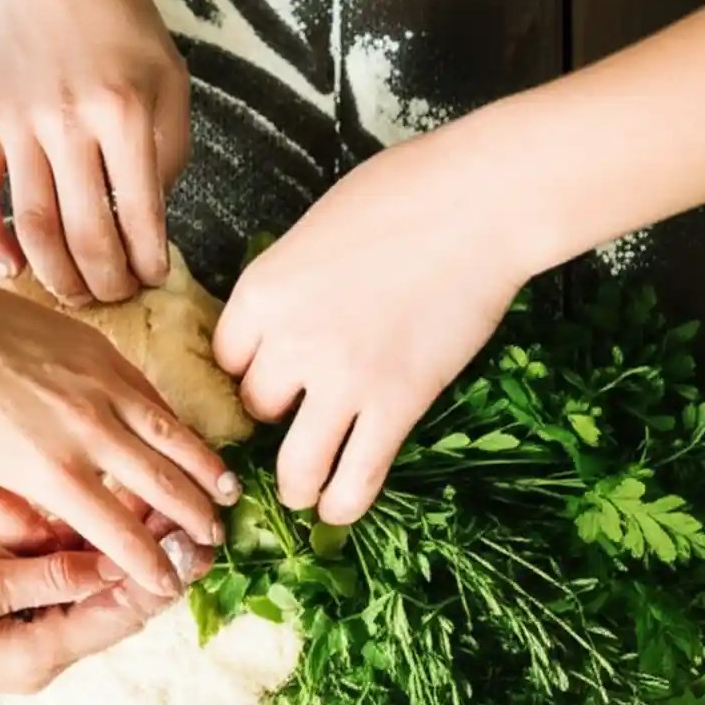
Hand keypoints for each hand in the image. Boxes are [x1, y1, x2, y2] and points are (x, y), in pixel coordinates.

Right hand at [0, 0, 189, 304]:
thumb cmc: (120, 27)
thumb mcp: (169, 81)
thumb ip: (168, 151)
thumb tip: (150, 219)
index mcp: (121, 114)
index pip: (139, 213)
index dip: (149, 261)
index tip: (154, 281)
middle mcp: (67, 125)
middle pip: (84, 233)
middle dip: (106, 281)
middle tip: (116, 298)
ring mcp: (18, 127)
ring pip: (32, 226)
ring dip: (56, 276)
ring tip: (75, 296)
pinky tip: (9, 270)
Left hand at [0, 273, 236, 596]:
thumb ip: (18, 528)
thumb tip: (60, 552)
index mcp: (53, 472)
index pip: (119, 531)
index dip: (149, 563)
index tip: (168, 582)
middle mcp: (89, 430)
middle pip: (162, 485)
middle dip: (193, 518)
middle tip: (214, 538)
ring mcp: (103, 386)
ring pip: (172, 436)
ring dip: (205, 468)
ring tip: (229, 492)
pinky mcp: (105, 354)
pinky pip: (154, 396)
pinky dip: (176, 424)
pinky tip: (187, 441)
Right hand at [0, 523, 212, 694]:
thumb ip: (46, 575)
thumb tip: (111, 560)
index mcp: (38, 654)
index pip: (119, 615)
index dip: (159, 574)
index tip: (189, 535)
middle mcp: (43, 656)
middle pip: (116, 610)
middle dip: (151, 562)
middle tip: (183, 515)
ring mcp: (28, 644)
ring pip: (94, 600)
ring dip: (122, 558)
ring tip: (154, 509)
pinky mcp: (13, 627)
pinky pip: (65, 597)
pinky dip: (87, 563)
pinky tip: (102, 525)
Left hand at [214, 133, 540, 524]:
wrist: (478, 204)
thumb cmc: (403, 194)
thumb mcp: (315, 229)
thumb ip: (290, 281)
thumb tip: (287, 311)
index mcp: (262, 292)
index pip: (226, 359)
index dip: (248, 371)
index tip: (269, 376)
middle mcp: (290, 342)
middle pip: (257, 407)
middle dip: (275, 416)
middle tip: (300, 416)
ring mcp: (343, 379)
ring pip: (296, 463)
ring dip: (296, 484)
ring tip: (304, 492)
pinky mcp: (398, 404)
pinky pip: (358, 475)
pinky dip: (344, 503)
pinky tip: (338, 511)